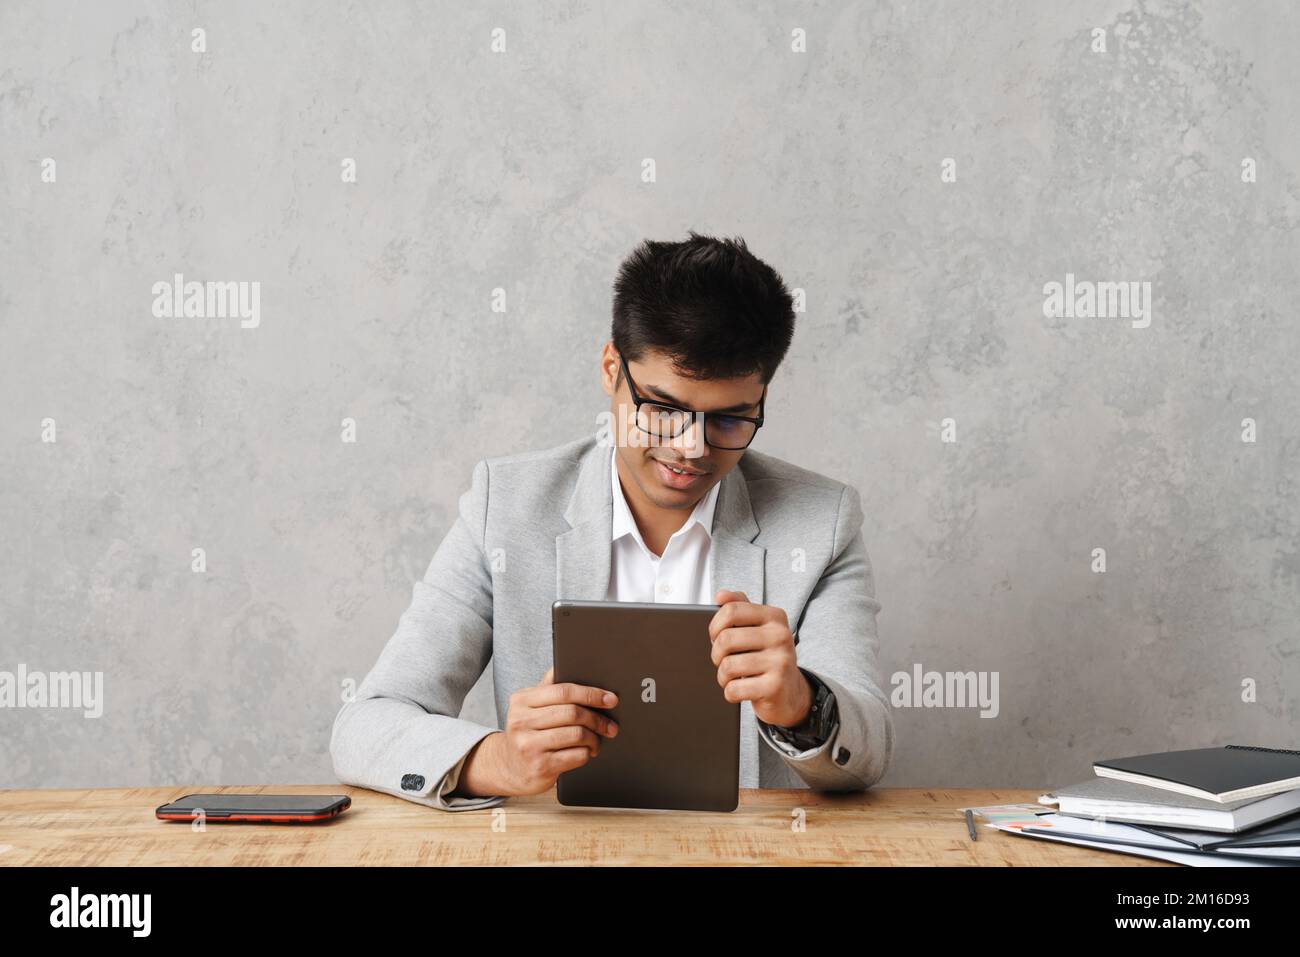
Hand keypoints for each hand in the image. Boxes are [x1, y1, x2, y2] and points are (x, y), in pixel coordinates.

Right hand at [462, 667, 619, 796]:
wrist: (509, 767)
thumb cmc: (528, 731)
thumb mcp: (531, 706)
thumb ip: (549, 686)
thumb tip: (571, 663)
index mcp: (521, 700)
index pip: (563, 691)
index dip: (591, 693)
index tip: (611, 699)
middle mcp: (521, 721)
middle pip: (573, 713)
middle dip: (598, 719)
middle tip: (610, 725)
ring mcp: (529, 746)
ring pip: (577, 734)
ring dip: (594, 738)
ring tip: (597, 740)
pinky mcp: (539, 767)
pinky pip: (576, 756)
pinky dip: (587, 753)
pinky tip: (586, 752)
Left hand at [708, 589, 811, 727]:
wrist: (790, 692)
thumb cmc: (766, 657)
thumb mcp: (757, 628)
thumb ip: (740, 607)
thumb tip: (722, 595)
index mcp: (775, 617)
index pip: (731, 611)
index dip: (715, 626)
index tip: (716, 637)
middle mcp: (781, 636)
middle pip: (726, 639)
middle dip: (716, 654)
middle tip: (722, 660)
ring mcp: (780, 662)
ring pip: (728, 666)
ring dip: (723, 676)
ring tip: (731, 677)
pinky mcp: (775, 687)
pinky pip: (734, 688)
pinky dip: (730, 692)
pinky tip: (740, 690)